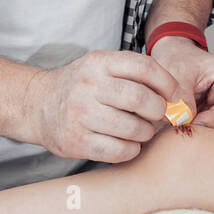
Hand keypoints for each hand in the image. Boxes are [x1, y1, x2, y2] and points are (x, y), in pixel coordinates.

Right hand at [22, 50, 178, 162]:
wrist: (38, 105)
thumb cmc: (81, 86)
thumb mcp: (102, 67)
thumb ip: (134, 75)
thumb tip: (176, 96)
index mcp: (99, 62)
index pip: (144, 67)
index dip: (167, 83)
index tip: (174, 95)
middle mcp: (88, 86)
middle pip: (140, 99)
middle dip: (159, 111)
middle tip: (161, 116)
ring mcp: (80, 114)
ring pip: (132, 128)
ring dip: (146, 133)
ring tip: (142, 130)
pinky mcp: (76, 141)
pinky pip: (118, 151)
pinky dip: (131, 149)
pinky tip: (128, 143)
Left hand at [148, 36, 213, 127]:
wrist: (170, 56)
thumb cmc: (178, 57)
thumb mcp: (178, 71)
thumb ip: (182, 95)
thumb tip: (183, 119)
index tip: (192, 124)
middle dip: (205, 127)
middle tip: (182, 129)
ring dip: (198, 130)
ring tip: (178, 126)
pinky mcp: (210, 113)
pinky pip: (206, 128)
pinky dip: (193, 128)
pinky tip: (179, 125)